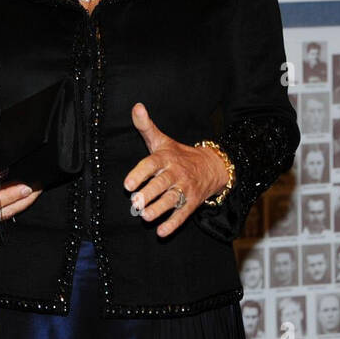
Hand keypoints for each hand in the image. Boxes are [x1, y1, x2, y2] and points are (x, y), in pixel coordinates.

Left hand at [124, 103, 227, 237]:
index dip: (139, 174)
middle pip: (162, 184)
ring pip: (171, 200)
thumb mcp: (162, 140)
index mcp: (165, 158)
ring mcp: (184, 189)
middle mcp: (175, 173)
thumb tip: (136, 106)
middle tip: (135, 203)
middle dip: (149, 193)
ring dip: (159, 209)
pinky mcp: (191, 203)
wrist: (212, 166)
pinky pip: (182, 215)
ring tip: (145, 216)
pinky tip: (162, 232)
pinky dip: (173, 224)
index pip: (151, 165)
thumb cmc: (178, 154)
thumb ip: (146, 126)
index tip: (127, 184)